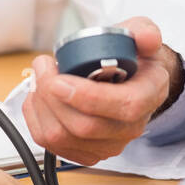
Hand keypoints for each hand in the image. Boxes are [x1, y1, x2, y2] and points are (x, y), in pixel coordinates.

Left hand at [22, 17, 183, 165]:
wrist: (129, 81)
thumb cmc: (131, 58)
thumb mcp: (141, 35)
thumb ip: (143, 31)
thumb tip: (147, 38)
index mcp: (148, 95)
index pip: (125, 107)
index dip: (89, 96)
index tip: (60, 79)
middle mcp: (130, 127)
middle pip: (85, 126)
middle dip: (52, 95)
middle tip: (43, 67)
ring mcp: (108, 144)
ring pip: (62, 137)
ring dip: (41, 105)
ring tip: (40, 78)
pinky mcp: (86, 153)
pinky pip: (51, 144)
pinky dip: (36, 118)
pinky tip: (40, 97)